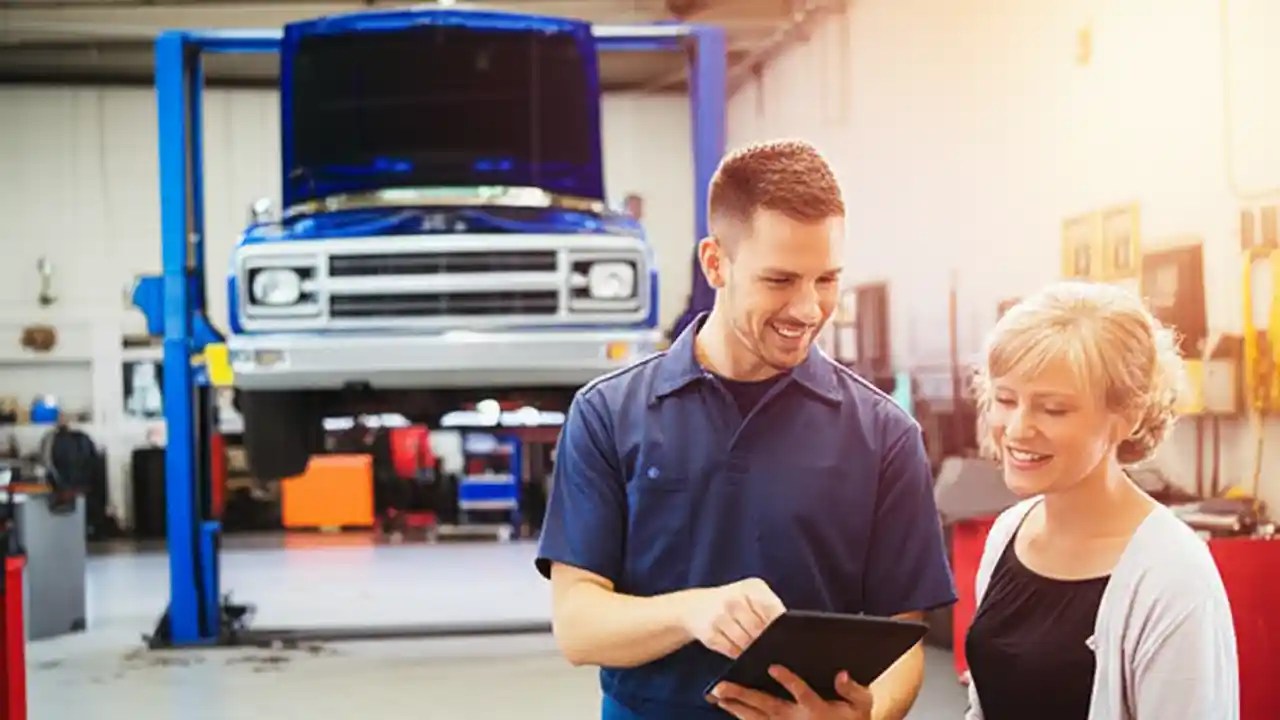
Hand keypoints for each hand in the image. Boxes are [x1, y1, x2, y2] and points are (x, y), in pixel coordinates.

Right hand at [681, 577, 785, 658]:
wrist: (695, 606)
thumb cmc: (734, 602)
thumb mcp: (752, 596)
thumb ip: (770, 609)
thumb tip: (788, 633)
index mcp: (751, 588)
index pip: (773, 610)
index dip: (779, 626)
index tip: (783, 636)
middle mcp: (734, 600)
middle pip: (759, 629)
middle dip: (765, 641)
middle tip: (769, 646)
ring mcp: (720, 616)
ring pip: (746, 643)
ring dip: (752, 649)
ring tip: (754, 648)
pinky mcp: (709, 634)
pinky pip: (731, 650)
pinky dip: (738, 653)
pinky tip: (739, 649)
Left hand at [709, 666, 873, 719]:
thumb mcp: (862, 705)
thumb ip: (853, 690)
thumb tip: (841, 674)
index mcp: (818, 709)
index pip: (801, 693)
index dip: (788, 681)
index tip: (773, 667)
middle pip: (768, 707)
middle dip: (744, 696)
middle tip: (722, 685)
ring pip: (758, 719)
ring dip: (736, 707)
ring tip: (718, 696)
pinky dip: (744, 718)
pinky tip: (727, 707)